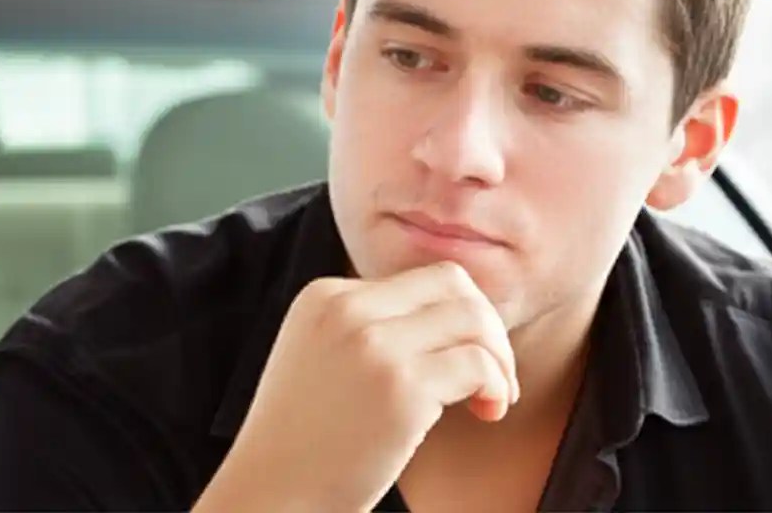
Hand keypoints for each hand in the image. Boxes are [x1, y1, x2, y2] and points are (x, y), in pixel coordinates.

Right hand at [195, 261, 518, 512]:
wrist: (272, 493)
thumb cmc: (304, 440)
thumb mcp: (320, 356)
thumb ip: (366, 326)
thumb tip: (448, 315)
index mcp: (324, 296)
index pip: (420, 280)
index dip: (456, 318)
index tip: (459, 361)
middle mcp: (347, 309)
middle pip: (452, 283)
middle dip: (487, 324)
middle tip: (491, 373)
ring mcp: (374, 346)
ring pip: (474, 318)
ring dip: (499, 357)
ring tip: (493, 397)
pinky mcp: (401, 388)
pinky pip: (479, 364)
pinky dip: (497, 386)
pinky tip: (487, 413)